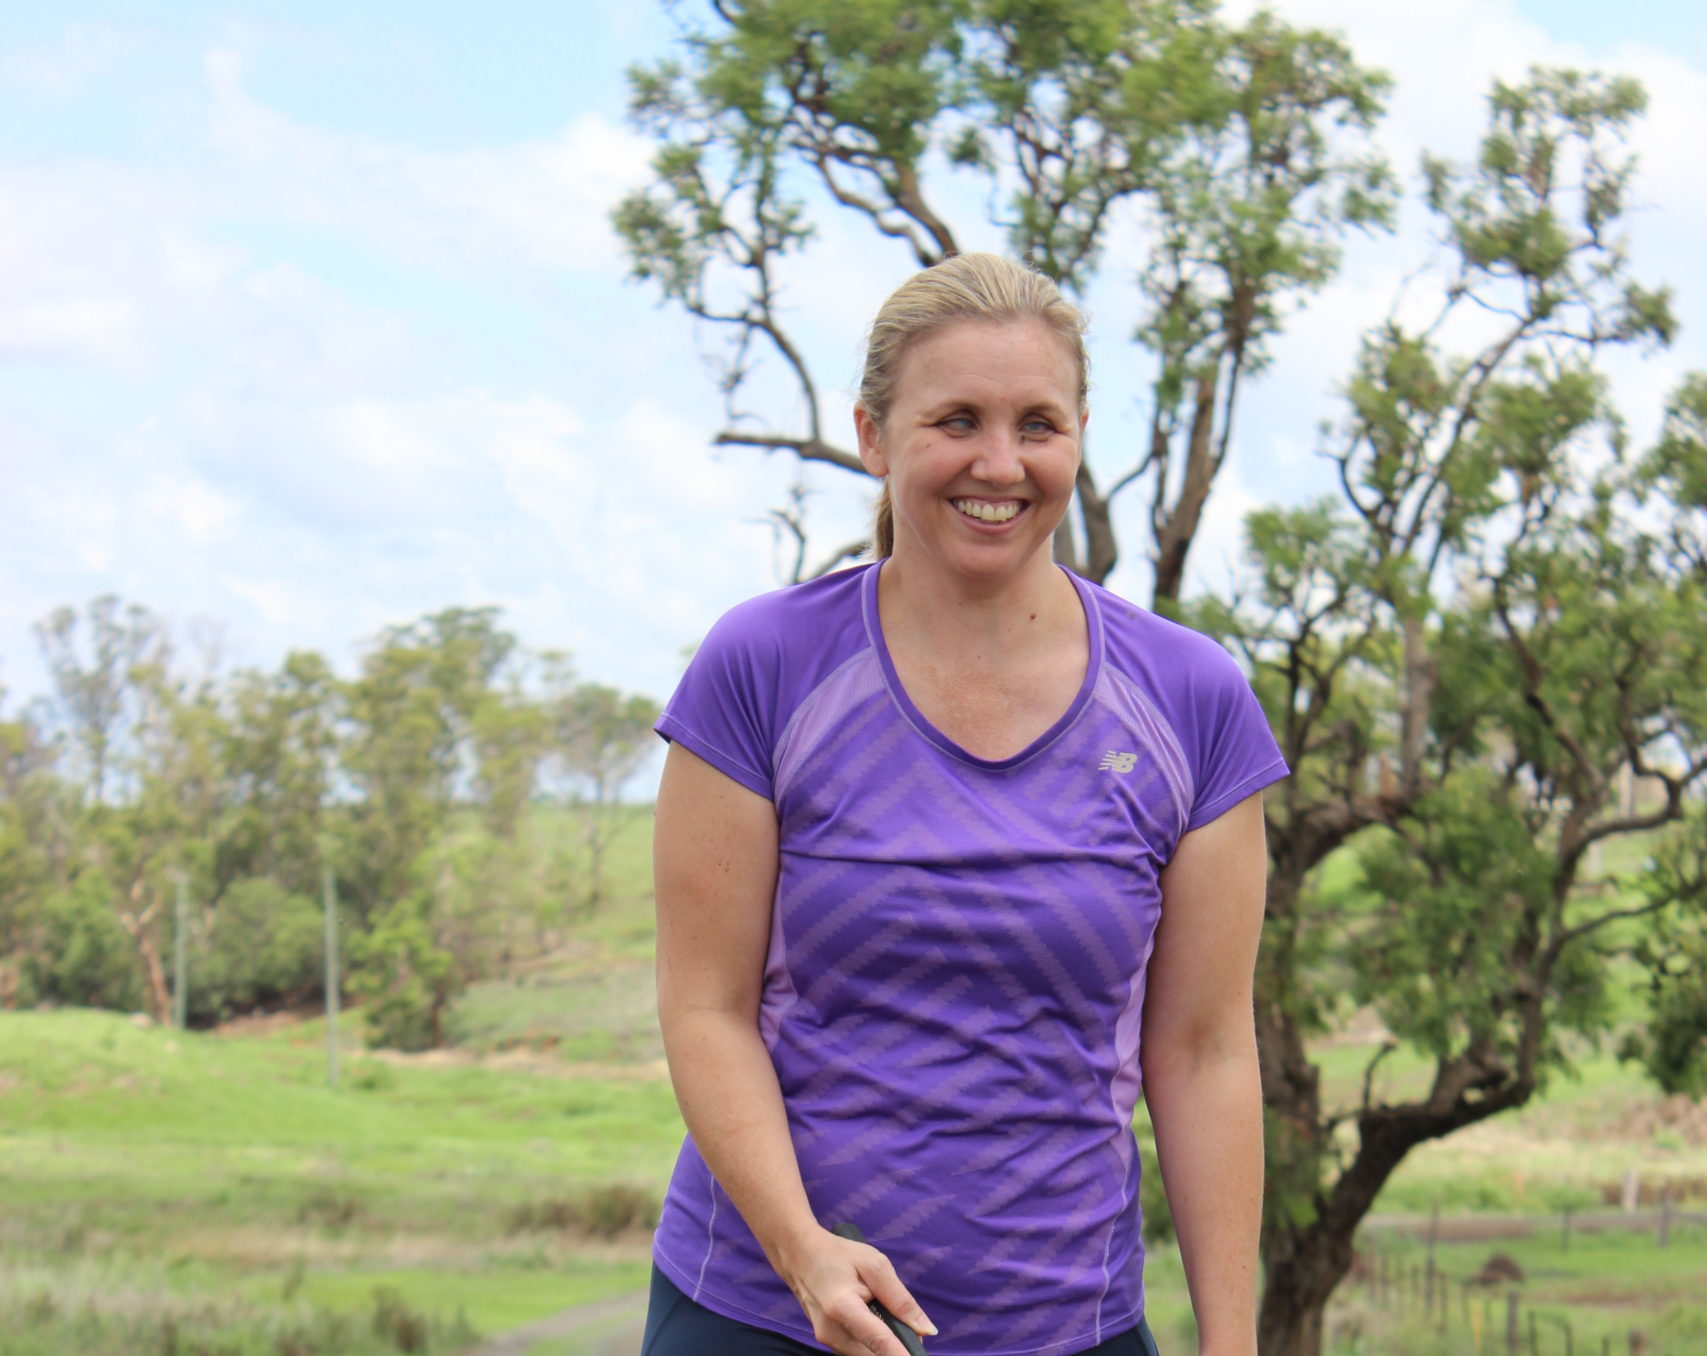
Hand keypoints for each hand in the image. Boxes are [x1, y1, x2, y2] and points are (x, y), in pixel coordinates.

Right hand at [776, 1225, 936, 1355]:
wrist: (799, 1255)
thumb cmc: (838, 1255)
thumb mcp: (874, 1265)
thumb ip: (900, 1299)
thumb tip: (927, 1330)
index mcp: (843, 1308)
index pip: (879, 1342)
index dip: (902, 1354)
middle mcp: (831, 1332)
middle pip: (874, 1354)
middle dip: (897, 1347)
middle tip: (912, 1329)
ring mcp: (826, 1339)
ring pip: (866, 1354)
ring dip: (883, 1345)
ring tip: (887, 1316)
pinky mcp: (827, 1341)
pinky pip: (857, 1349)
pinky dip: (871, 1342)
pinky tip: (873, 1319)